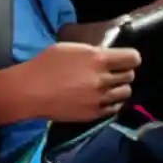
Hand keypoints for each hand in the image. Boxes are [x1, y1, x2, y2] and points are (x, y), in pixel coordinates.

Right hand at [26, 42, 141, 121]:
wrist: (30, 91)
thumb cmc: (45, 64)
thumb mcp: (68, 49)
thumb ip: (91, 52)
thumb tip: (104, 56)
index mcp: (97, 58)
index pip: (132, 58)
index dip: (131, 57)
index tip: (125, 59)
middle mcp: (103, 79)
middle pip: (130, 75)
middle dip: (123, 72)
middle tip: (112, 72)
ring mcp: (100, 98)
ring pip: (125, 92)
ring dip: (119, 88)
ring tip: (107, 87)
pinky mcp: (94, 113)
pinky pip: (114, 108)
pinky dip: (111, 102)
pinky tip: (101, 99)